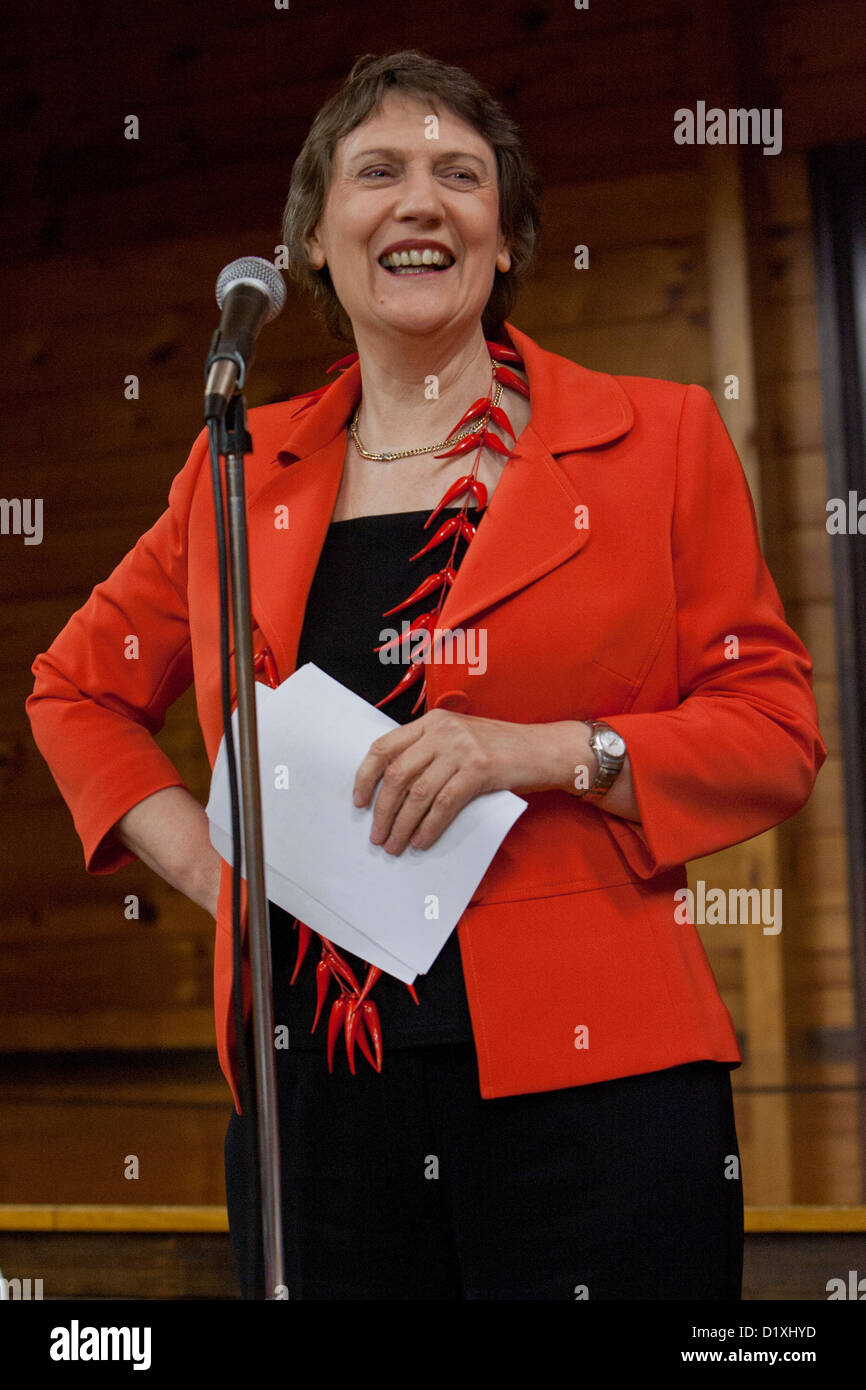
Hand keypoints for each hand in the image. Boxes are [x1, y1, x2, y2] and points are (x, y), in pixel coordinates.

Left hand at [351, 710, 553, 855]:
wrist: (542, 749)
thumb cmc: (500, 749)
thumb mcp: (460, 738)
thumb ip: (430, 751)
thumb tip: (394, 789)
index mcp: (432, 722)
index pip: (383, 746)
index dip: (365, 776)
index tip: (358, 802)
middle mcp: (443, 731)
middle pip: (397, 774)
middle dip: (382, 810)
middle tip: (377, 835)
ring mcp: (461, 749)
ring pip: (418, 793)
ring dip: (402, 825)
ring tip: (396, 845)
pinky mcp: (479, 770)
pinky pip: (443, 805)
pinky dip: (429, 827)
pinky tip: (422, 841)